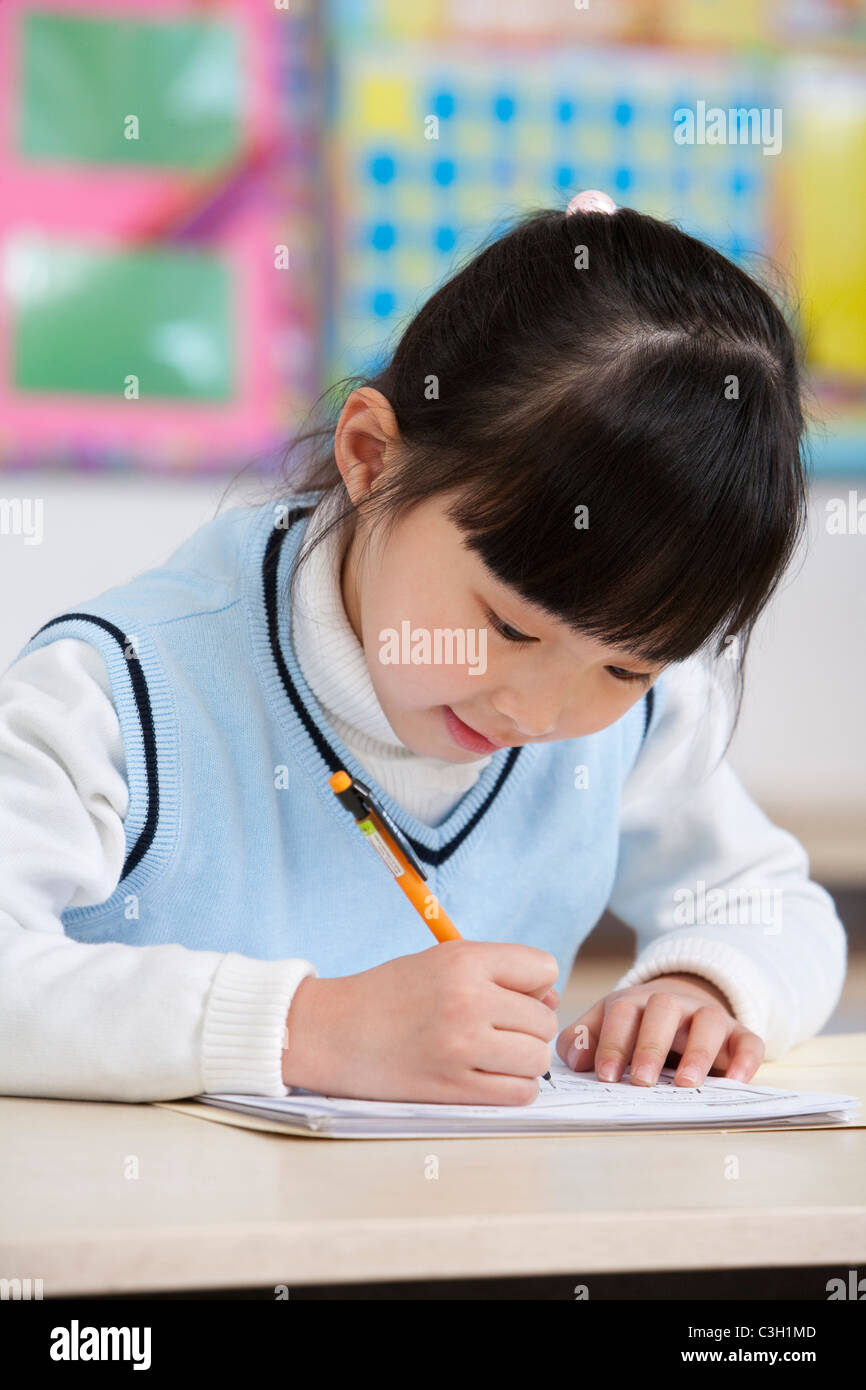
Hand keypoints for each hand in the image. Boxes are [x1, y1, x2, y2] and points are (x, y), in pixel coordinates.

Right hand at [282, 940, 559, 1104]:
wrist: (334, 1032)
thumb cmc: (390, 993)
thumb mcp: (441, 962)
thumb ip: (497, 973)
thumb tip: (551, 1000)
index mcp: (465, 960)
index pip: (544, 968)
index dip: (533, 984)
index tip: (510, 994)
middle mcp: (468, 1000)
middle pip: (544, 1019)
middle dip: (528, 1027)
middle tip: (496, 1029)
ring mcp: (462, 1047)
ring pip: (537, 1059)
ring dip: (524, 1060)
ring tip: (493, 1054)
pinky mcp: (455, 1088)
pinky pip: (519, 1093)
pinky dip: (513, 1088)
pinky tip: (488, 1076)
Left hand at [555, 973, 764, 1086]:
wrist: (682, 1005)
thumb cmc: (636, 1026)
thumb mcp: (605, 1027)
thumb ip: (583, 1041)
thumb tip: (577, 1061)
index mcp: (635, 1002)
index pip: (621, 1013)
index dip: (612, 1044)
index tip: (605, 1076)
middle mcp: (673, 1004)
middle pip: (663, 1009)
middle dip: (651, 1045)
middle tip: (642, 1080)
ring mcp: (708, 1016)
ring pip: (708, 1022)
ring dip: (698, 1052)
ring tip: (686, 1084)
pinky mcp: (739, 1034)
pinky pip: (749, 1041)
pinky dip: (745, 1059)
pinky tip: (735, 1081)